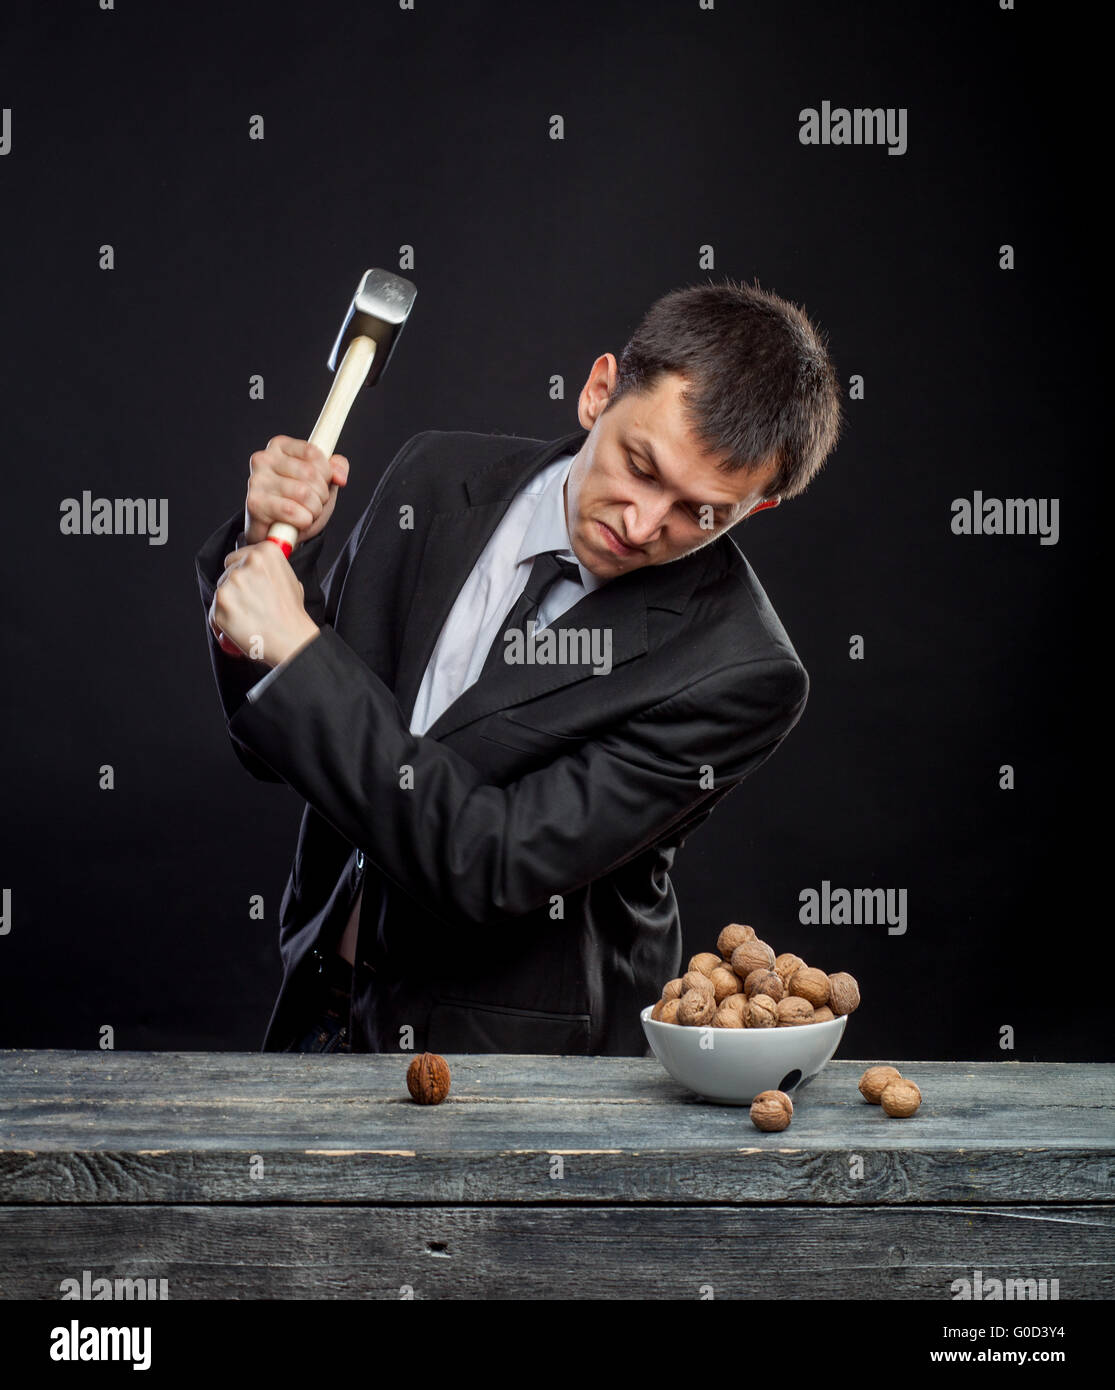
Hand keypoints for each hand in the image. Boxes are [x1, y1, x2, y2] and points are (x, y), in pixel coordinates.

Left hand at [208, 539, 320, 666]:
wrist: (290, 639)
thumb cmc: (292, 614)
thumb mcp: (290, 579)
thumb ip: (270, 569)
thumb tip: (256, 571)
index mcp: (266, 552)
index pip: (238, 556)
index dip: (243, 572)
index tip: (249, 584)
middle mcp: (248, 562)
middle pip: (227, 572)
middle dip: (235, 588)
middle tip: (251, 604)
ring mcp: (232, 582)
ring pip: (221, 591)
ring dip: (230, 604)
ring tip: (249, 617)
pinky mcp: (221, 602)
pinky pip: (214, 611)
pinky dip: (223, 621)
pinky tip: (241, 626)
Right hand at [244, 435, 348, 545]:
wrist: (277, 534)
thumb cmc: (298, 503)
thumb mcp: (322, 482)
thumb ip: (335, 469)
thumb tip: (340, 475)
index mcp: (280, 446)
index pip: (313, 452)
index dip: (327, 473)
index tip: (324, 485)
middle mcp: (264, 458)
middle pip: (310, 473)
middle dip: (322, 494)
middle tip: (315, 504)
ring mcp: (256, 480)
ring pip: (303, 492)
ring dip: (314, 510)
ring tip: (306, 514)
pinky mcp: (254, 502)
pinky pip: (291, 510)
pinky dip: (303, 521)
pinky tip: (298, 522)